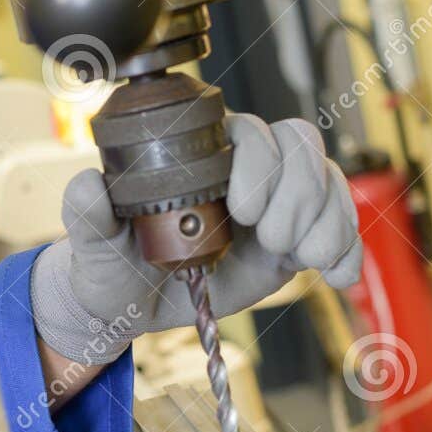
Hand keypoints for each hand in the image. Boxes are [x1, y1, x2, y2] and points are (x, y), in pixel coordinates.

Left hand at [31, 114, 362, 364]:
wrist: (135, 301)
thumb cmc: (113, 261)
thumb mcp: (96, 243)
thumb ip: (90, 215)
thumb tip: (85, 184)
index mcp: (199, 156)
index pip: (250, 130)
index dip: (259, 165)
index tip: (243, 212)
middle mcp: (244, 168)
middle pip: (300, 145)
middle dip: (297, 194)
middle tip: (272, 240)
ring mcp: (276, 201)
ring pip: (328, 181)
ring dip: (328, 221)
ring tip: (306, 260)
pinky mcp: (294, 237)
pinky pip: (338, 227)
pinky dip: (347, 251)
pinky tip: (339, 277)